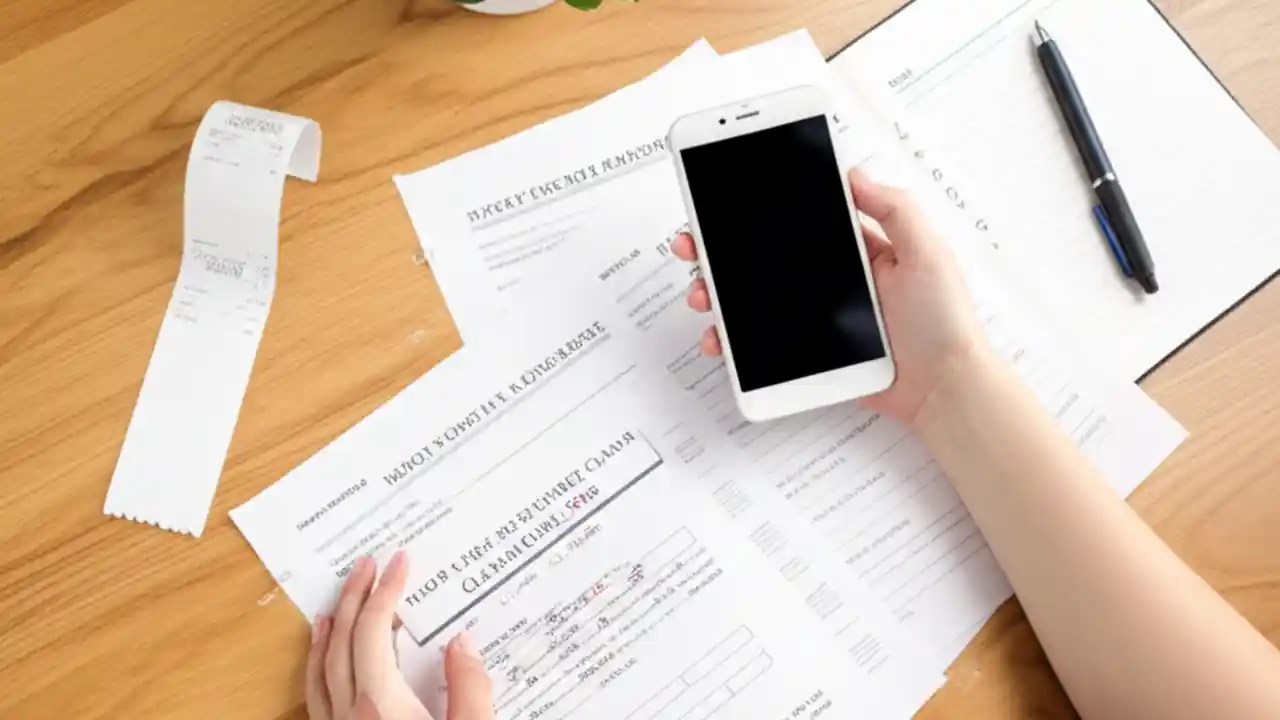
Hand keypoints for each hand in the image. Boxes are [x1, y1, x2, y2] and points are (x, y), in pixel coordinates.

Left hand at [307, 552, 493, 719]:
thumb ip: (469, 690)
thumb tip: (463, 642)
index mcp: (381, 703)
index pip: (373, 633)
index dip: (385, 592)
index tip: (399, 561)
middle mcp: (349, 713)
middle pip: (342, 644)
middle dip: (354, 599)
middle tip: (366, 564)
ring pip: (321, 672)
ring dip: (330, 632)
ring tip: (335, 604)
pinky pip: (316, 699)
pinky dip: (317, 669)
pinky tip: (322, 661)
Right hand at [672, 168, 987, 426]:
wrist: (945, 388)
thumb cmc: (946, 321)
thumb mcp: (929, 251)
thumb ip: (894, 208)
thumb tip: (853, 173)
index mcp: (859, 246)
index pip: (804, 215)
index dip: (764, 205)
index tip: (728, 193)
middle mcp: (833, 277)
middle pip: (765, 255)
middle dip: (722, 247)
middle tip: (693, 243)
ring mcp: (817, 315)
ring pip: (755, 298)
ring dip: (719, 291)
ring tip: (701, 291)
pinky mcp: (810, 352)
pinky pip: (763, 343)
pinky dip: (734, 340)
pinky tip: (718, 338)